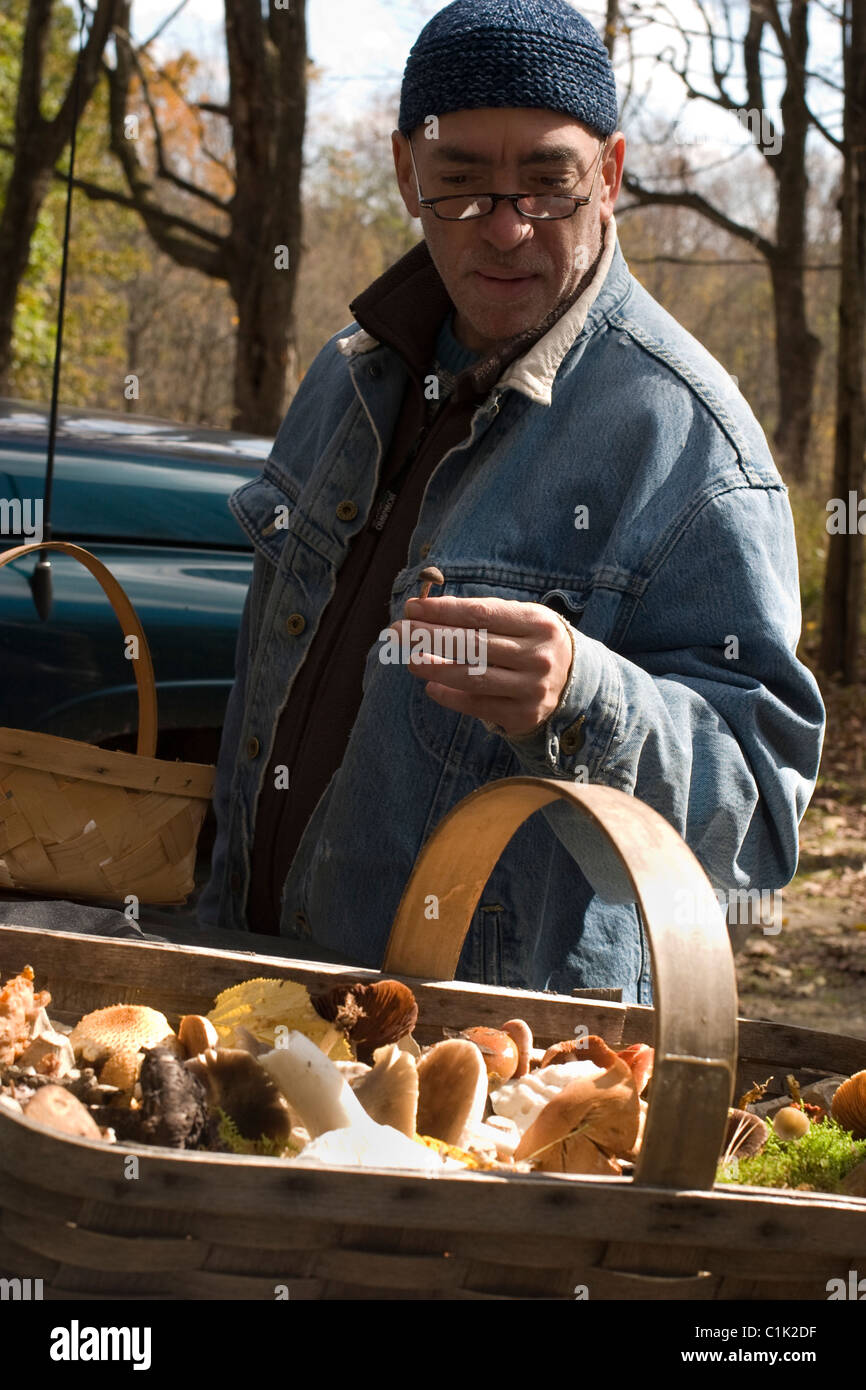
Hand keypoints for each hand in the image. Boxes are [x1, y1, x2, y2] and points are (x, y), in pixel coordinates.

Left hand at [396, 595, 573, 736]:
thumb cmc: (534, 643)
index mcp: (538, 623)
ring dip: (434, 667)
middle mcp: (537, 656)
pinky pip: (477, 705)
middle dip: (429, 636)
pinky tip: (430, 686)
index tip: (411, 608)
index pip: (480, 613)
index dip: (442, 610)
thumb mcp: (521, 619)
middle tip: (397, 631)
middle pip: (472, 644)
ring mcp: (531, 689)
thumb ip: (481, 614)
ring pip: (472, 677)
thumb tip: (425, 610)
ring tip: (409, 659)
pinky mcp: (523, 716)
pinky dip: (450, 696)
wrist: (576, 683)